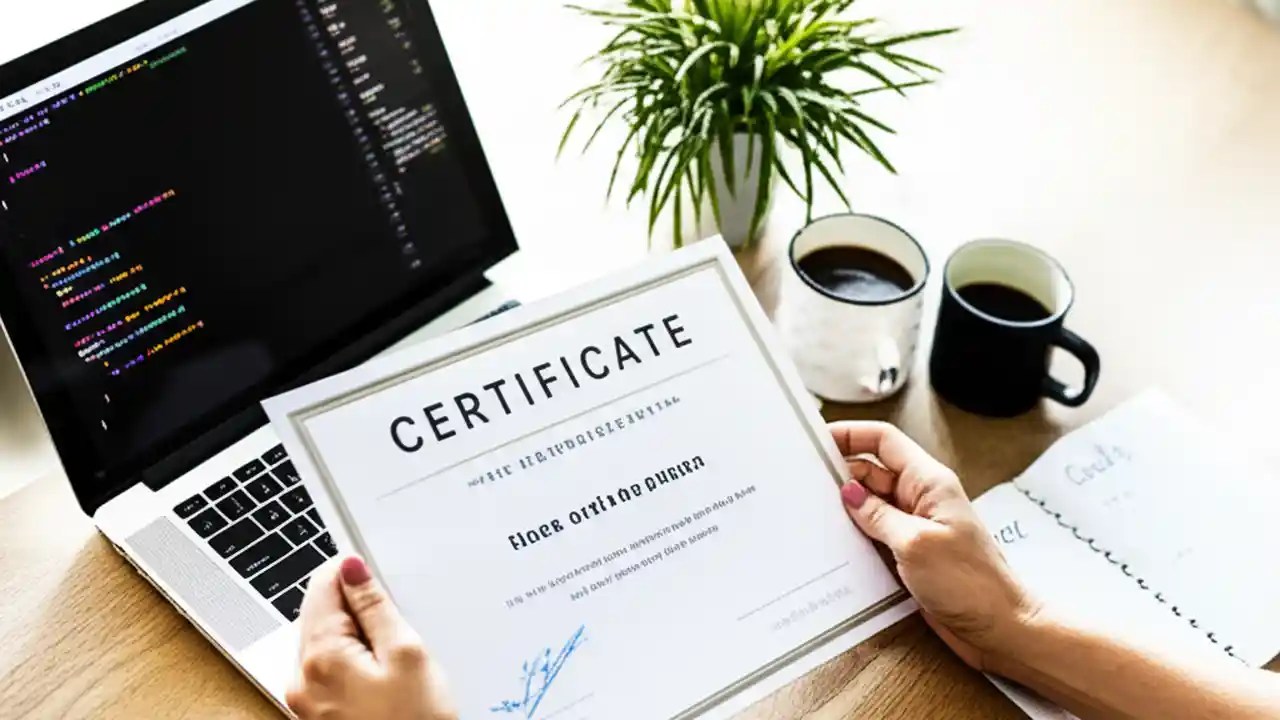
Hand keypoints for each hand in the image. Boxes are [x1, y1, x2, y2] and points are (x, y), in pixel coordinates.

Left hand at [288, 555, 456, 719]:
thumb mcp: (407, 654)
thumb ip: (375, 607)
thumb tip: (351, 568)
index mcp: (320, 656)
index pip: (322, 587)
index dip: (354, 575)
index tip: (379, 580)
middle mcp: (301, 678)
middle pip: (320, 614)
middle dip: (358, 611)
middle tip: (396, 634)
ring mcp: (305, 700)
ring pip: (325, 642)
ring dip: (357, 639)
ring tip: (393, 662)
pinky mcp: (316, 714)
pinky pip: (329, 671)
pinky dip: (354, 664)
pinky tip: (383, 682)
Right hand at [830, 421, 1039, 670]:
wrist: (998, 626)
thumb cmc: (971, 584)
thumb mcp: (915, 543)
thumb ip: (877, 515)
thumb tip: (848, 492)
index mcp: (929, 482)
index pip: (884, 441)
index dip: (851, 434)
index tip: (818, 439)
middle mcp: (921, 498)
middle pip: (872, 470)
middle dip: (841, 473)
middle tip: (806, 483)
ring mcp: (914, 525)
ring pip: (870, 503)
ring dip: (845, 507)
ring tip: (815, 513)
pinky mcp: (909, 551)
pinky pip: (874, 532)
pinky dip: (855, 533)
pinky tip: (835, 542)